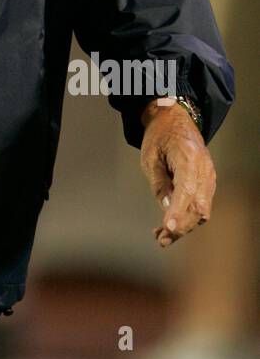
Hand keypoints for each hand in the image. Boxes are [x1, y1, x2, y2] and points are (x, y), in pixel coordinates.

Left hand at [139, 100, 215, 247]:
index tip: (168, 227)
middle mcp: (204, 169)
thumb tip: (166, 209)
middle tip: (161, 239)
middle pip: (198, 206)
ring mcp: (209, 176)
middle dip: (181, 226)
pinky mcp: (207, 183)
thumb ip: (159, 183)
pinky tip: (170, 225)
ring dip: (184, 226)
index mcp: (188, 157)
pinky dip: (187, 217)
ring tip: (161, 236)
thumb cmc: (159, 137)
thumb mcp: (150, 157)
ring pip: (202, 210)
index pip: (186, 190)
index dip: (178, 211)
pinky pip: (201, 205)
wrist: (175, 120)